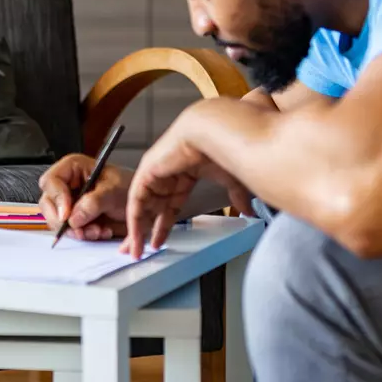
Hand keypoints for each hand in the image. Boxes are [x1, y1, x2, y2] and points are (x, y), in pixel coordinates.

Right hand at [38, 154, 129, 240]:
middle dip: (64, 220)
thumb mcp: (113, 191)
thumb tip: (73, 217)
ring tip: (97, 231)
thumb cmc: (129, 187)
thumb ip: (92, 202)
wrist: (142, 205)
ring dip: (76, 231)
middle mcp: (67, 185)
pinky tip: (100, 232)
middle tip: (80, 229)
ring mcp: (69, 203)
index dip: (57, 198)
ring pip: (57, 220)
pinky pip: (69, 231)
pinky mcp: (75, 219)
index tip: (67, 215)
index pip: (51, 181)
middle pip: (48, 203)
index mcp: (73, 168)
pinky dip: (83, 235)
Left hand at [124, 103, 246, 256]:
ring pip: (140, 206)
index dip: (164, 225)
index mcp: (183, 174)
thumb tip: (249, 212)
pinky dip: (135, 219)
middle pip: (150, 208)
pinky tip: (135, 235)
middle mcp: (166, 174)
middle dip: (142, 231)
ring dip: (135, 230)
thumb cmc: (223, 144)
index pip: (169, 205)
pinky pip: (136, 200)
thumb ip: (237, 196)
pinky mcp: (147, 172)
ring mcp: (154, 172)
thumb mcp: (232, 178)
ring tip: (132, 251)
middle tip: (136, 251)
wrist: (213, 129)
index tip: (160, 243)